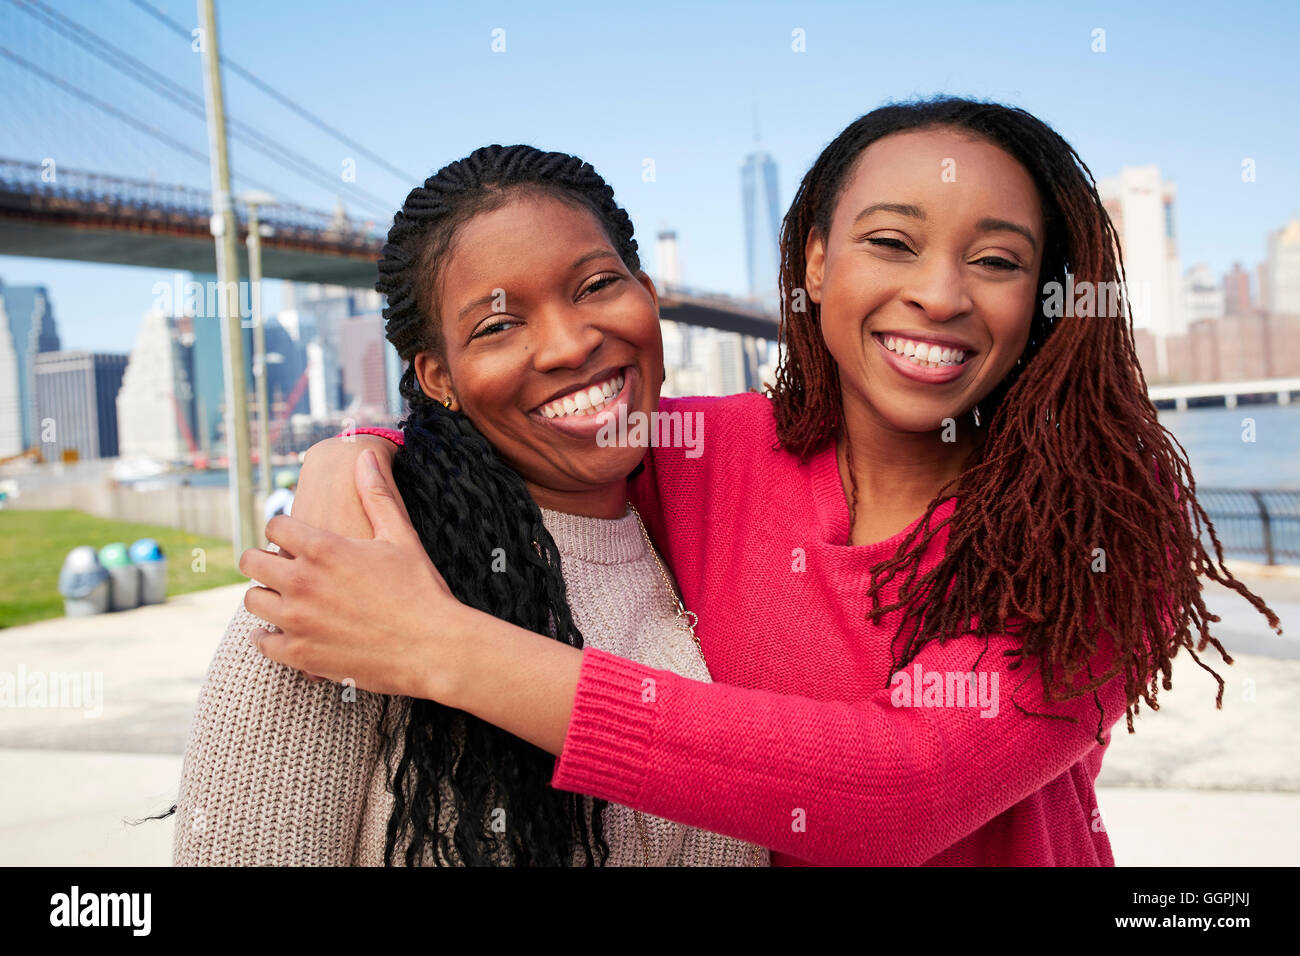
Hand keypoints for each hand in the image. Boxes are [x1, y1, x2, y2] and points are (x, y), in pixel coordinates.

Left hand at [240, 448, 465, 701]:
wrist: (433, 647)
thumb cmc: (421, 589)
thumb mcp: (401, 536)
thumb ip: (377, 495)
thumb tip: (366, 457)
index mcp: (322, 548)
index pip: (274, 525)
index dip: (284, 529)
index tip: (294, 538)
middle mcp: (302, 582)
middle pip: (251, 561)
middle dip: (263, 559)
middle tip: (281, 566)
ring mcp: (297, 620)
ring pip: (252, 600)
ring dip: (265, 595)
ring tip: (284, 597)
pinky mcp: (300, 655)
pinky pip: (262, 642)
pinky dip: (268, 636)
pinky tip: (283, 631)